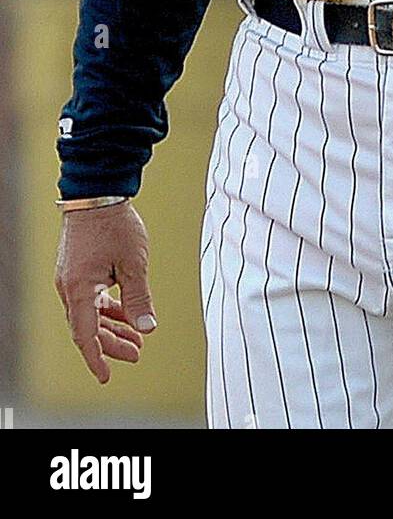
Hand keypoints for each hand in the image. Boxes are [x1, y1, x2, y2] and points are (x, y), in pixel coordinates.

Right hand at [54, 200, 157, 382]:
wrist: (96, 192)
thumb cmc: (114, 223)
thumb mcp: (134, 263)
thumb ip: (139, 298)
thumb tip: (147, 329)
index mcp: (80, 289)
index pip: (85, 336)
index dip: (97, 358)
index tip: (106, 376)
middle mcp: (70, 287)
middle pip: (88, 328)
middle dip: (112, 344)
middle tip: (136, 354)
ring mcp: (72, 278)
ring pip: (90, 314)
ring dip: (112, 326)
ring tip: (136, 337)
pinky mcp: (77, 269)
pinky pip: (90, 298)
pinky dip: (107, 308)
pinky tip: (126, 312)